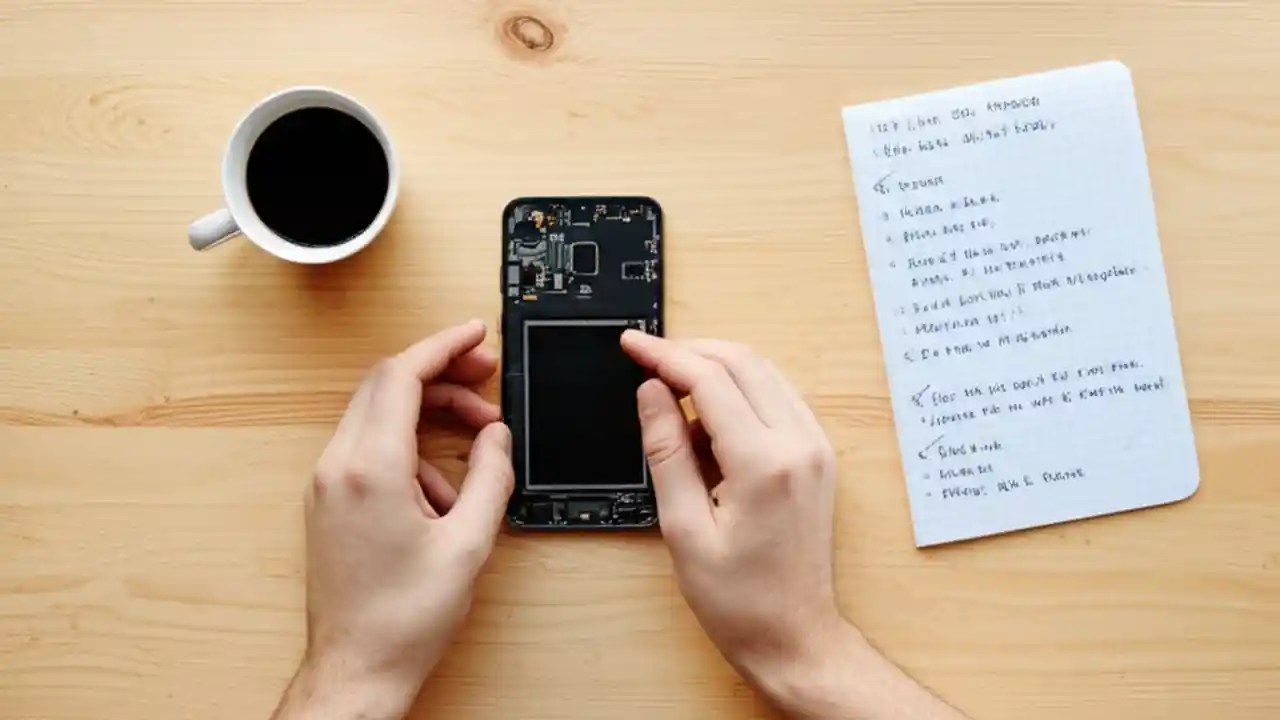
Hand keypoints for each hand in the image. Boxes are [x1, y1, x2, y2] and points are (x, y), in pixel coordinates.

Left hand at [273, 320, 513, 719]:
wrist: (356, 669)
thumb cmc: (403, 619)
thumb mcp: (469, 544)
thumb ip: (490, 477)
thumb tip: (496, 437)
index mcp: (370, 470)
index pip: (402, 376)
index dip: (442, 346)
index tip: (474, 333)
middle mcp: (337, 467)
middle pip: (385, 385)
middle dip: (439, 372)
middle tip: (484, 374)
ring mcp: (326, 483)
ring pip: (377, 414)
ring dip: (427, 412)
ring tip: (477, 437)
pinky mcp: (327, 501)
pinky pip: (369, 448)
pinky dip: (410, 446)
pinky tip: (444, 487)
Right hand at [622, 333, 967, 718]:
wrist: (794, 635)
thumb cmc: (739, 600)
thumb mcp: (683, 529)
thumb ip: (666, 452)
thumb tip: (651, 393)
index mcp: (765, 464)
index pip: (710, 380)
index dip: (664, 355)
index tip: (632, 344)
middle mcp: (800, 446)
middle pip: (743, 362)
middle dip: (690, 352)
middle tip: (646, 358)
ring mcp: (816, 448)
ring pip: (763, 373)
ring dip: (716, 369)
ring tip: (670, 394)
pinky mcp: (818, 456)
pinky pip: (777, 398)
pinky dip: (740, 392)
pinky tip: (706, 419)